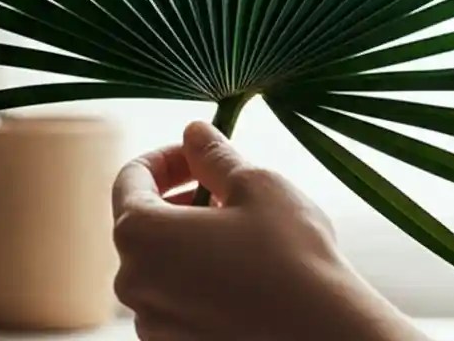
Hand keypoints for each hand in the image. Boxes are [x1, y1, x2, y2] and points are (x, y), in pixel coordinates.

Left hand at [111, 121, 422, 340]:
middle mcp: (132, 284)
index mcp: (140, 234)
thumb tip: (194, 132)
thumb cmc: (291, 256)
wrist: (323, 335)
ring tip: (241, 234)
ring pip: (160, 266)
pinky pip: (176, 303)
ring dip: (189, 242)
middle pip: (142, 224)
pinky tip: (243, 276)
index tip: (199, 154)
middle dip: (180, 199)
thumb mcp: (256, 185)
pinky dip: (197, 281)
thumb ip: (214, 154)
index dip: (165, 157)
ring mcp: (152, 324)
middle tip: (226, 190)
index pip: (130, 178)